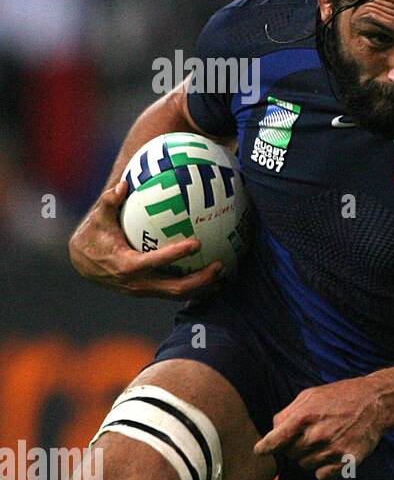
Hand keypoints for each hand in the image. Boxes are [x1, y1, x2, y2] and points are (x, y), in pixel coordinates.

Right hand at [68, 180, 223, 298]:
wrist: (82, 264)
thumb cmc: (93, 237)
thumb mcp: (98, 219)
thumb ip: (109, 202)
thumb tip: (123, 184)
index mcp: (126, 266)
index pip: (155, 262)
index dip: (176, 254)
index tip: (197, 243)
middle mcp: (137, 284)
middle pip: (175, 288)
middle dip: (200, 280)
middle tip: (220, 265)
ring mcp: (144, 291)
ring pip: (177, 295)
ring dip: (202, 288)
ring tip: (224, 276)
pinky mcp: (149, 292)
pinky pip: (175, 294)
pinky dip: (194, 290)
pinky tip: (214, 281)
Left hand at [254, 376, 388, 479]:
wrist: (377, 401)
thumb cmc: (341, 396)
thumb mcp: (311, 395)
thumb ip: (289, 413)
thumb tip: (273, 432)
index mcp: (305, 417)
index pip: (275, 440)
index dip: (264, 447)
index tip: (260, 451)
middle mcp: (317, 435)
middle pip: (290, 455)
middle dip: (295, 447)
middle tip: (311, 435)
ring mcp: (333, 449)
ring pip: (305, 466)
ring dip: (310, 458)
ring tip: (325, 442)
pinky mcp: (347, 461)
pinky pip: (323, 476)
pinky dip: (324, 470)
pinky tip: (332, 455)